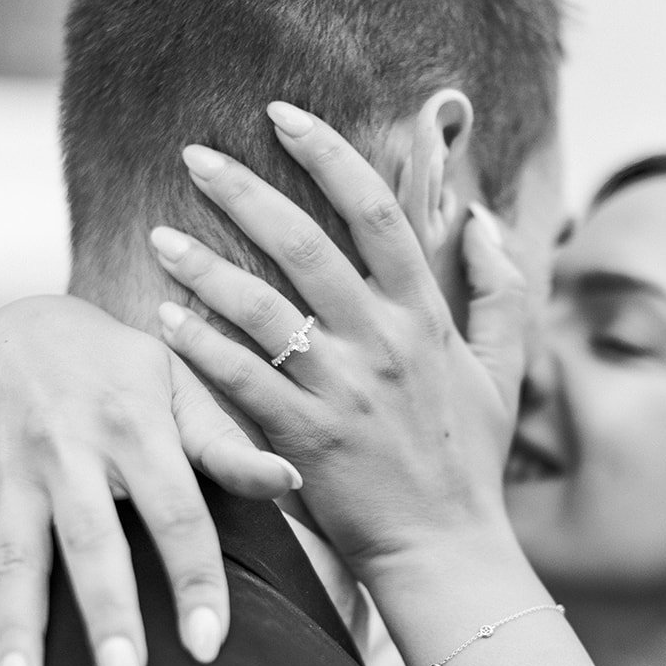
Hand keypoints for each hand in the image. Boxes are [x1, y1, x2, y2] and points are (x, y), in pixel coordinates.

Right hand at [0, 295, 300, 665]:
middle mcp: (69, 451)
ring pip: (13, 558)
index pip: (175, 513)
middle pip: (90, 542)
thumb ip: (228, 444)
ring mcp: (13, 473)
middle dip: (106, 616)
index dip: (195, 578)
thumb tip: (290, 480)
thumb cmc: (116, 367)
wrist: (15, 323)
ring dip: (16, 630)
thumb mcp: (176, 385)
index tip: (210, 644)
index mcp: (134, 427)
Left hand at [151, 106, 527, 583]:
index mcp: (425, 316)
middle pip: (305, 244)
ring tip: (160, 236)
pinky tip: (165, 317)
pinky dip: (200, 346)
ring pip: (262, 308)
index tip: (283, 116)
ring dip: (205, 265)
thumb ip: (500, 291)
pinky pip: (241, 380)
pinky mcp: (303, 438)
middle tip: (195, 156)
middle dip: (245, 191)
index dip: (329, 154)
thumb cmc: (470, 461)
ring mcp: (341, 390)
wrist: (447, 549)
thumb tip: (486, 220)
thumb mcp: (504, 371)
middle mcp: (382, 342)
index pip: (378, 212)